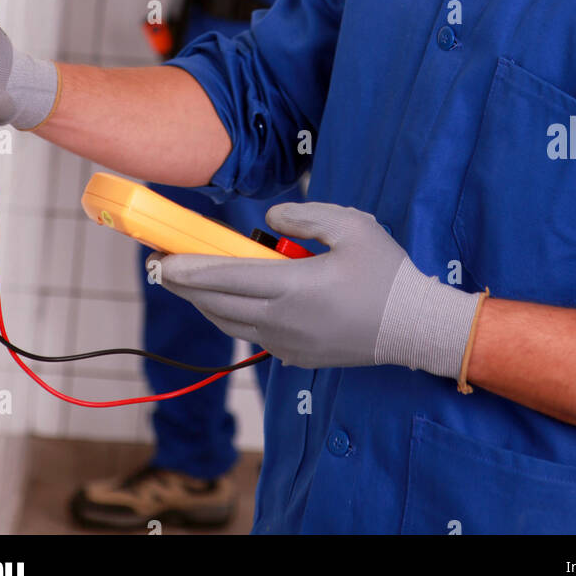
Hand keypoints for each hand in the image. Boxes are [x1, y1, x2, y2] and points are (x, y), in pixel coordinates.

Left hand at [154, 201, 483, 373]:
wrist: (415, 328)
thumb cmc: (387, 273)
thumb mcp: (352, 226)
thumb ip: (305, 217)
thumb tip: (269, 224)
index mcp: (295, 287)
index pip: (227, 277)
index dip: (189, 268)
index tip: (161, 260)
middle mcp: (284, 321)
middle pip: (218, 304)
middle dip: (185, 285)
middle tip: (161, 264)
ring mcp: (288, 344)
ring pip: (230, 323)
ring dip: (205, 302)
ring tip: (188, 281)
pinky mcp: (295, 357)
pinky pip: (252, 335)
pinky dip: (233, 316)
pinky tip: (231, 301)